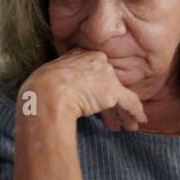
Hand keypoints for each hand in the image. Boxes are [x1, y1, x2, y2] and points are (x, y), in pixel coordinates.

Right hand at [19, 48, 147, 131]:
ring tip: (127, 125)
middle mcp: (98, 60)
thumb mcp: (49, 75)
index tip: (97, 99)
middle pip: (107, 83)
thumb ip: (61, 77)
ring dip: (122, 112)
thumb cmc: (39, 89)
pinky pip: (130, 102)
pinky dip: (136, 112)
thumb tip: (60, 90)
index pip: (95, 72)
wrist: (45, 94)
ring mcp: (107, 75)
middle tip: (112, 115)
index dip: (96, 89)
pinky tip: (140, 121)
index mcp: (81, 54)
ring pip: (119, 94)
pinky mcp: (112, 91)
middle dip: (109, 103)